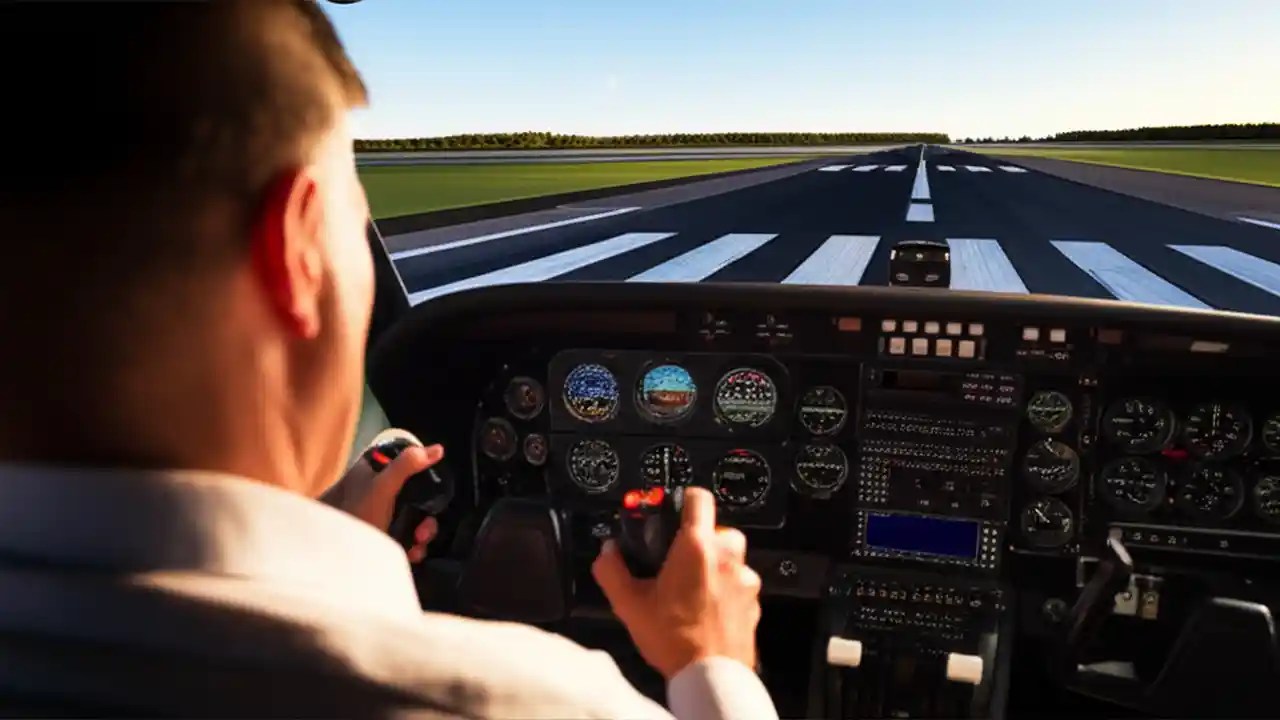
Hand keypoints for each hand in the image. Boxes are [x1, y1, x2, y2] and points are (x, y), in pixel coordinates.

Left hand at [325, 443, 444, 562]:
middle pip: (416, 495)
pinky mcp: (382, 538)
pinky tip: (412, 552)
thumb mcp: (381, 486)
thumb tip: (437, 449)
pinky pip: (409, 538)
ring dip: (424, 531)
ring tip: (418, 541)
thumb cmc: (355, 515)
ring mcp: (380, 516)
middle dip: (426, 513)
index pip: (404, 463)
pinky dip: (415, 546)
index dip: (422, 473)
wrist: (335, 555)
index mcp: (372, 471)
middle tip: (423, 527)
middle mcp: (377, 491)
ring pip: (415, 519)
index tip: (430, 487)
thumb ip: (407, 464)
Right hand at [591, 487, 761, 679]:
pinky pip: (739, 583)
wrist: (710, 676)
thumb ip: (612, 570)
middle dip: (697, 539)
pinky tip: (706, 608)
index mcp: (697, 547)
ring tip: (690, 588)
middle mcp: (727, 557)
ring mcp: (745, 579)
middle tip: (677, 558)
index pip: (699, 498)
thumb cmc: (675, 640)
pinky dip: (725, 589)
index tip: (674, 508)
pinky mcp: (754, 601)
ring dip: (713, 564)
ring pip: (730, 557)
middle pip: (716, 528)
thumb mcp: (629, 603)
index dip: (684, 498)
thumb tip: (607, 553)